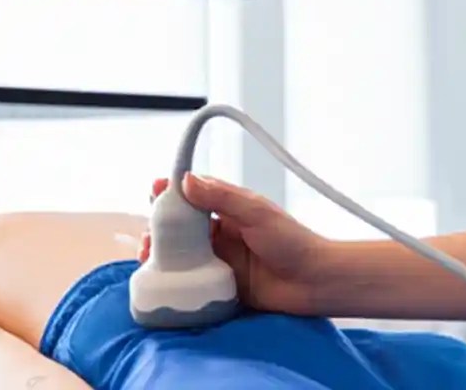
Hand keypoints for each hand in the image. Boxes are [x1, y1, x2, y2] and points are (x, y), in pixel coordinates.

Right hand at [140, 174, 332, 315]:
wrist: (315, 283)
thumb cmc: (293, 242)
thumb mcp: (256, 213)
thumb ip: (222, 197)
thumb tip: (187, 180)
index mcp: (231, 209)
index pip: (194, 196)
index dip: (173, 193)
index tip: (154, 190)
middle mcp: (222, 233)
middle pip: (182, 226)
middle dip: (161, 227)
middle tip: (150, 235)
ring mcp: (220, 260)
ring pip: (182, 253)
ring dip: (163, 253)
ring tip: (150, 257)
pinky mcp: (220, 285)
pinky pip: (192, 281)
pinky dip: (175, 279)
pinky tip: (161, 280)